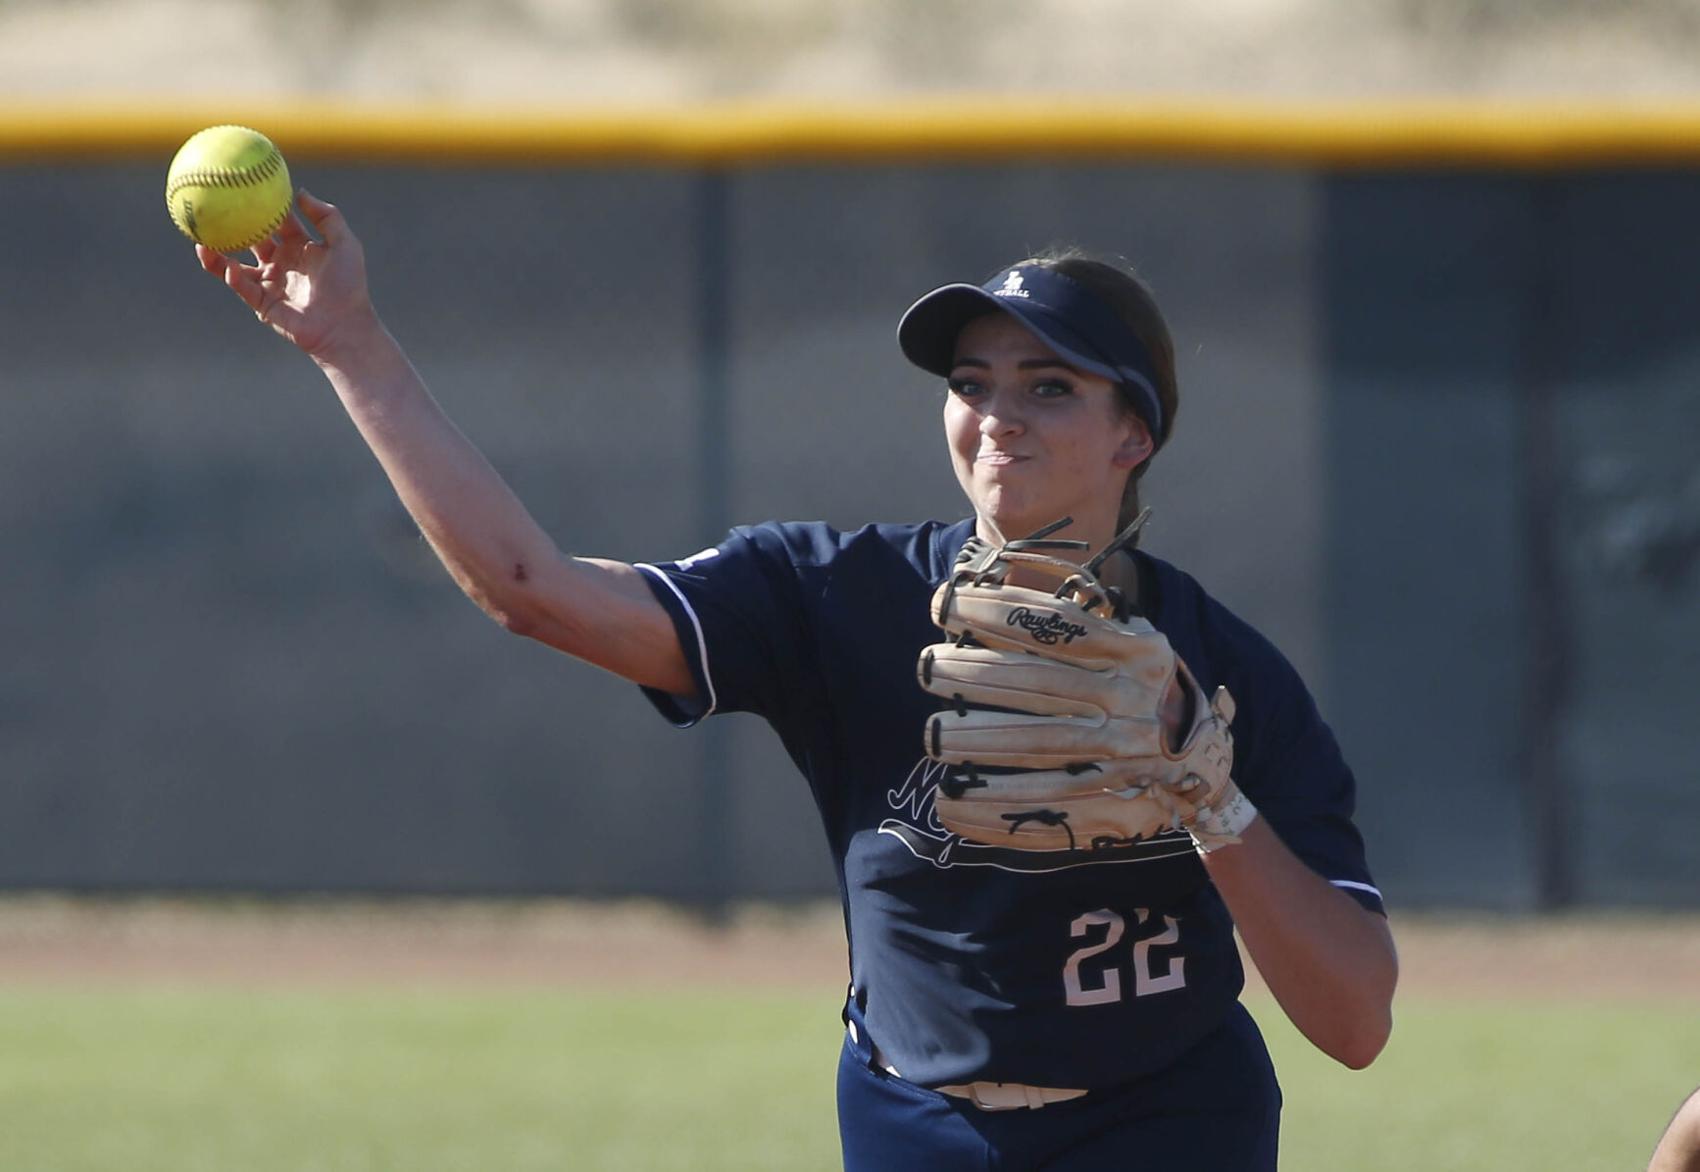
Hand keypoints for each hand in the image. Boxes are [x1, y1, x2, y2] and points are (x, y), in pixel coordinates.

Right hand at [196, 190, 378, 363]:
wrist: (345, 326)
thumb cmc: (349, 285)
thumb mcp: (344, 244)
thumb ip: (327, 216)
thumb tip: (300, 191)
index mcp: (300, 247)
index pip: (277, 220)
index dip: (263, 203)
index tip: (246, 183)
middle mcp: (282, 263)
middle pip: (250, 238)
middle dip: (232, 224)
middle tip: (211, 205)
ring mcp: (270, 283)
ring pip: (235, 264)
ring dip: (217, 252)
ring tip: (199, 238)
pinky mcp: (263, 304)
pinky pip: (242, 287)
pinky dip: (232, 276)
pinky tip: (227, 267)